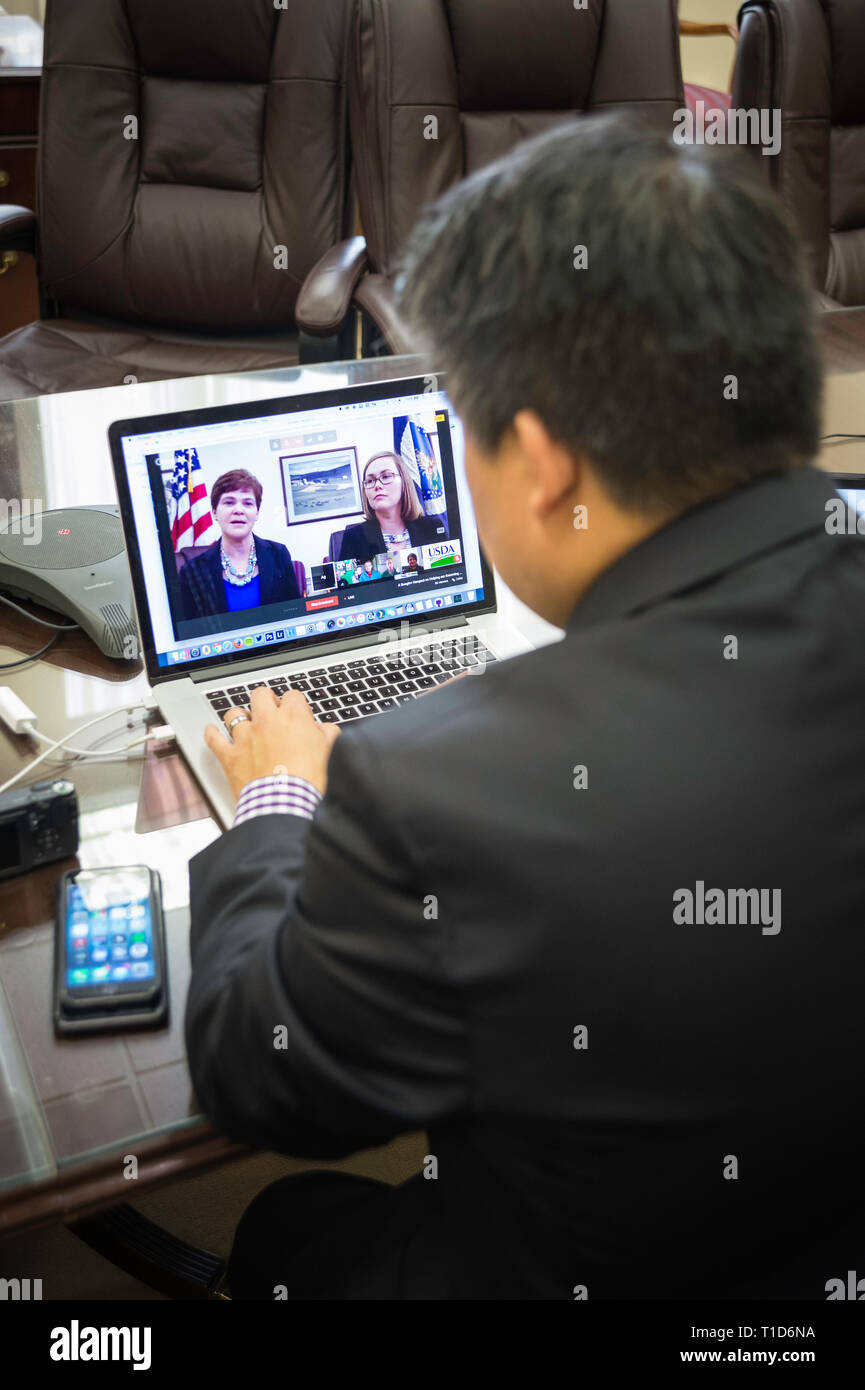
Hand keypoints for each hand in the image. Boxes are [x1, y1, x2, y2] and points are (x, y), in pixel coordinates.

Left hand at [204, 687, 339, 800]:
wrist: (286, 805)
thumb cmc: (308, 782)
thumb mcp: (329, 753)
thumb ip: (327, 734)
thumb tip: (325, 730)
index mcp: (292, 717)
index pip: (292, 695)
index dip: (296, 705)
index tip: (298, 716)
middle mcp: (266, 721)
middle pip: (261, 694)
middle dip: (266, 700)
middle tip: (272, 712)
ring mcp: (245, 737)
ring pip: (234, 713)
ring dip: (240, 716)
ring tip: (245, 723)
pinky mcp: (230, 756)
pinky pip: (213, 738)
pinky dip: (212, 734)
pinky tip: (213, 731)